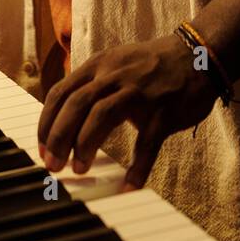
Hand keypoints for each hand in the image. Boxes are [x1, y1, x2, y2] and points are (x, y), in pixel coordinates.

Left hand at [37, 34, 217, 189]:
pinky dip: (137, 168)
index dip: (46, 123)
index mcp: (98, 65)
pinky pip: (147, 143)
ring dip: (84, 145)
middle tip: (53, 165)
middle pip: (75, 105)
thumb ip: (91, 86)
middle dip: (58, 138)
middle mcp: (113, 75)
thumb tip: (64, 119)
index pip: (60, 92)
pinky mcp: (163, 110)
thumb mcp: (114, 64)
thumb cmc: (151, 66)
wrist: (198, 54)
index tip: (41, 148)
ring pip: (101, 116)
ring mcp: (139, 91)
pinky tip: (129, 186)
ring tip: (79, 169)